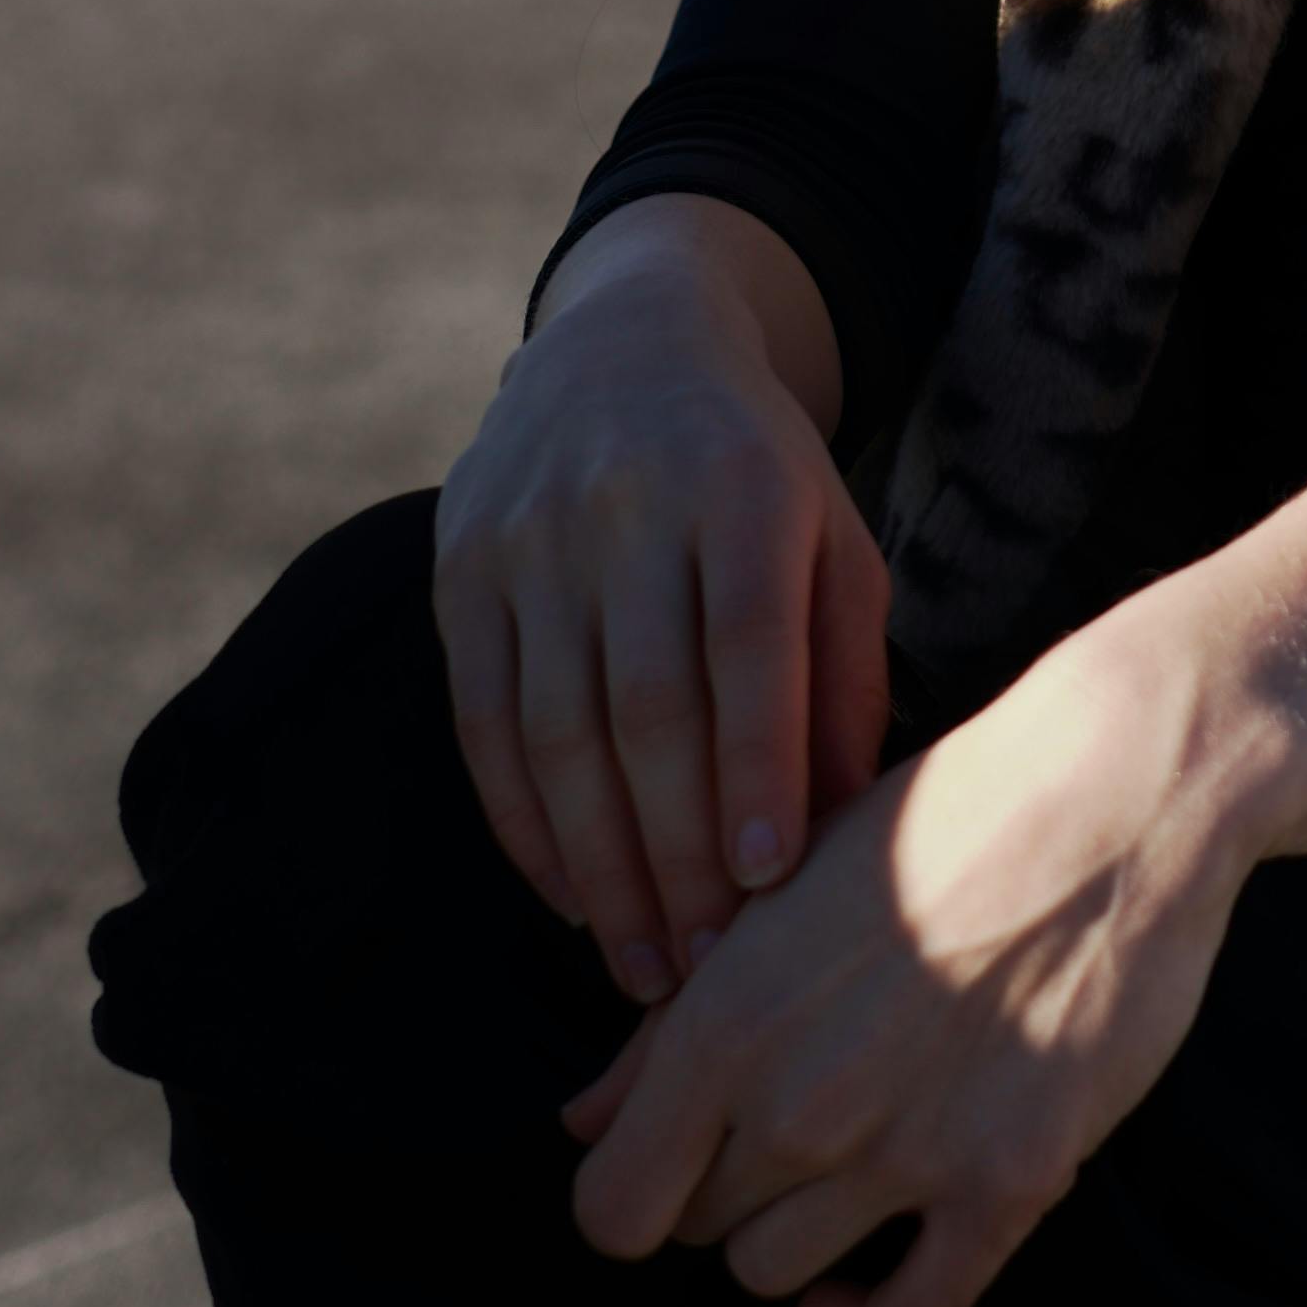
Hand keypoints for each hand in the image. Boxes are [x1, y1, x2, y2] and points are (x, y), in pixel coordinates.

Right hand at [432, 199, 891, 1004]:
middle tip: (707, 964)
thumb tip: (840, 827)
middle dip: (676, 850)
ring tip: (644, 963)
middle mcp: (625, 499)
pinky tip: (576, 897)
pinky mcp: (460, 568)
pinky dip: (527, 826)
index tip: (767, 880)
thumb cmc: (759, 477)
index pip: (744, 638)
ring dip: (600, 864)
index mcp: (740, 481)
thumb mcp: (833, 540)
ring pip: (553, 728)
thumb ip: (845, 670)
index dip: (754, 762)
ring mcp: (528, 534)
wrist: (625, 342)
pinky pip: (483, 722)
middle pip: (644, 702)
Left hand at [562, 589, 1270, 1306]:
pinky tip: (857, 1287)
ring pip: (780, 1277)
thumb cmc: (944, 817)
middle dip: (719, 1194)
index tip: (667, 1168)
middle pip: (698, 1234)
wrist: (1117, 795)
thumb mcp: (784, 892)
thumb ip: (672, 1024)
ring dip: (792, 1241)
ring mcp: (907, 1153)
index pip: (612, 1205)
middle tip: (771, 1136)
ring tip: (824, 1186)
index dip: (631, 1193)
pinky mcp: (1010, 1183)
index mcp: (729, 1021)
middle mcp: (801, 1103)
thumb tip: (584, 1124)